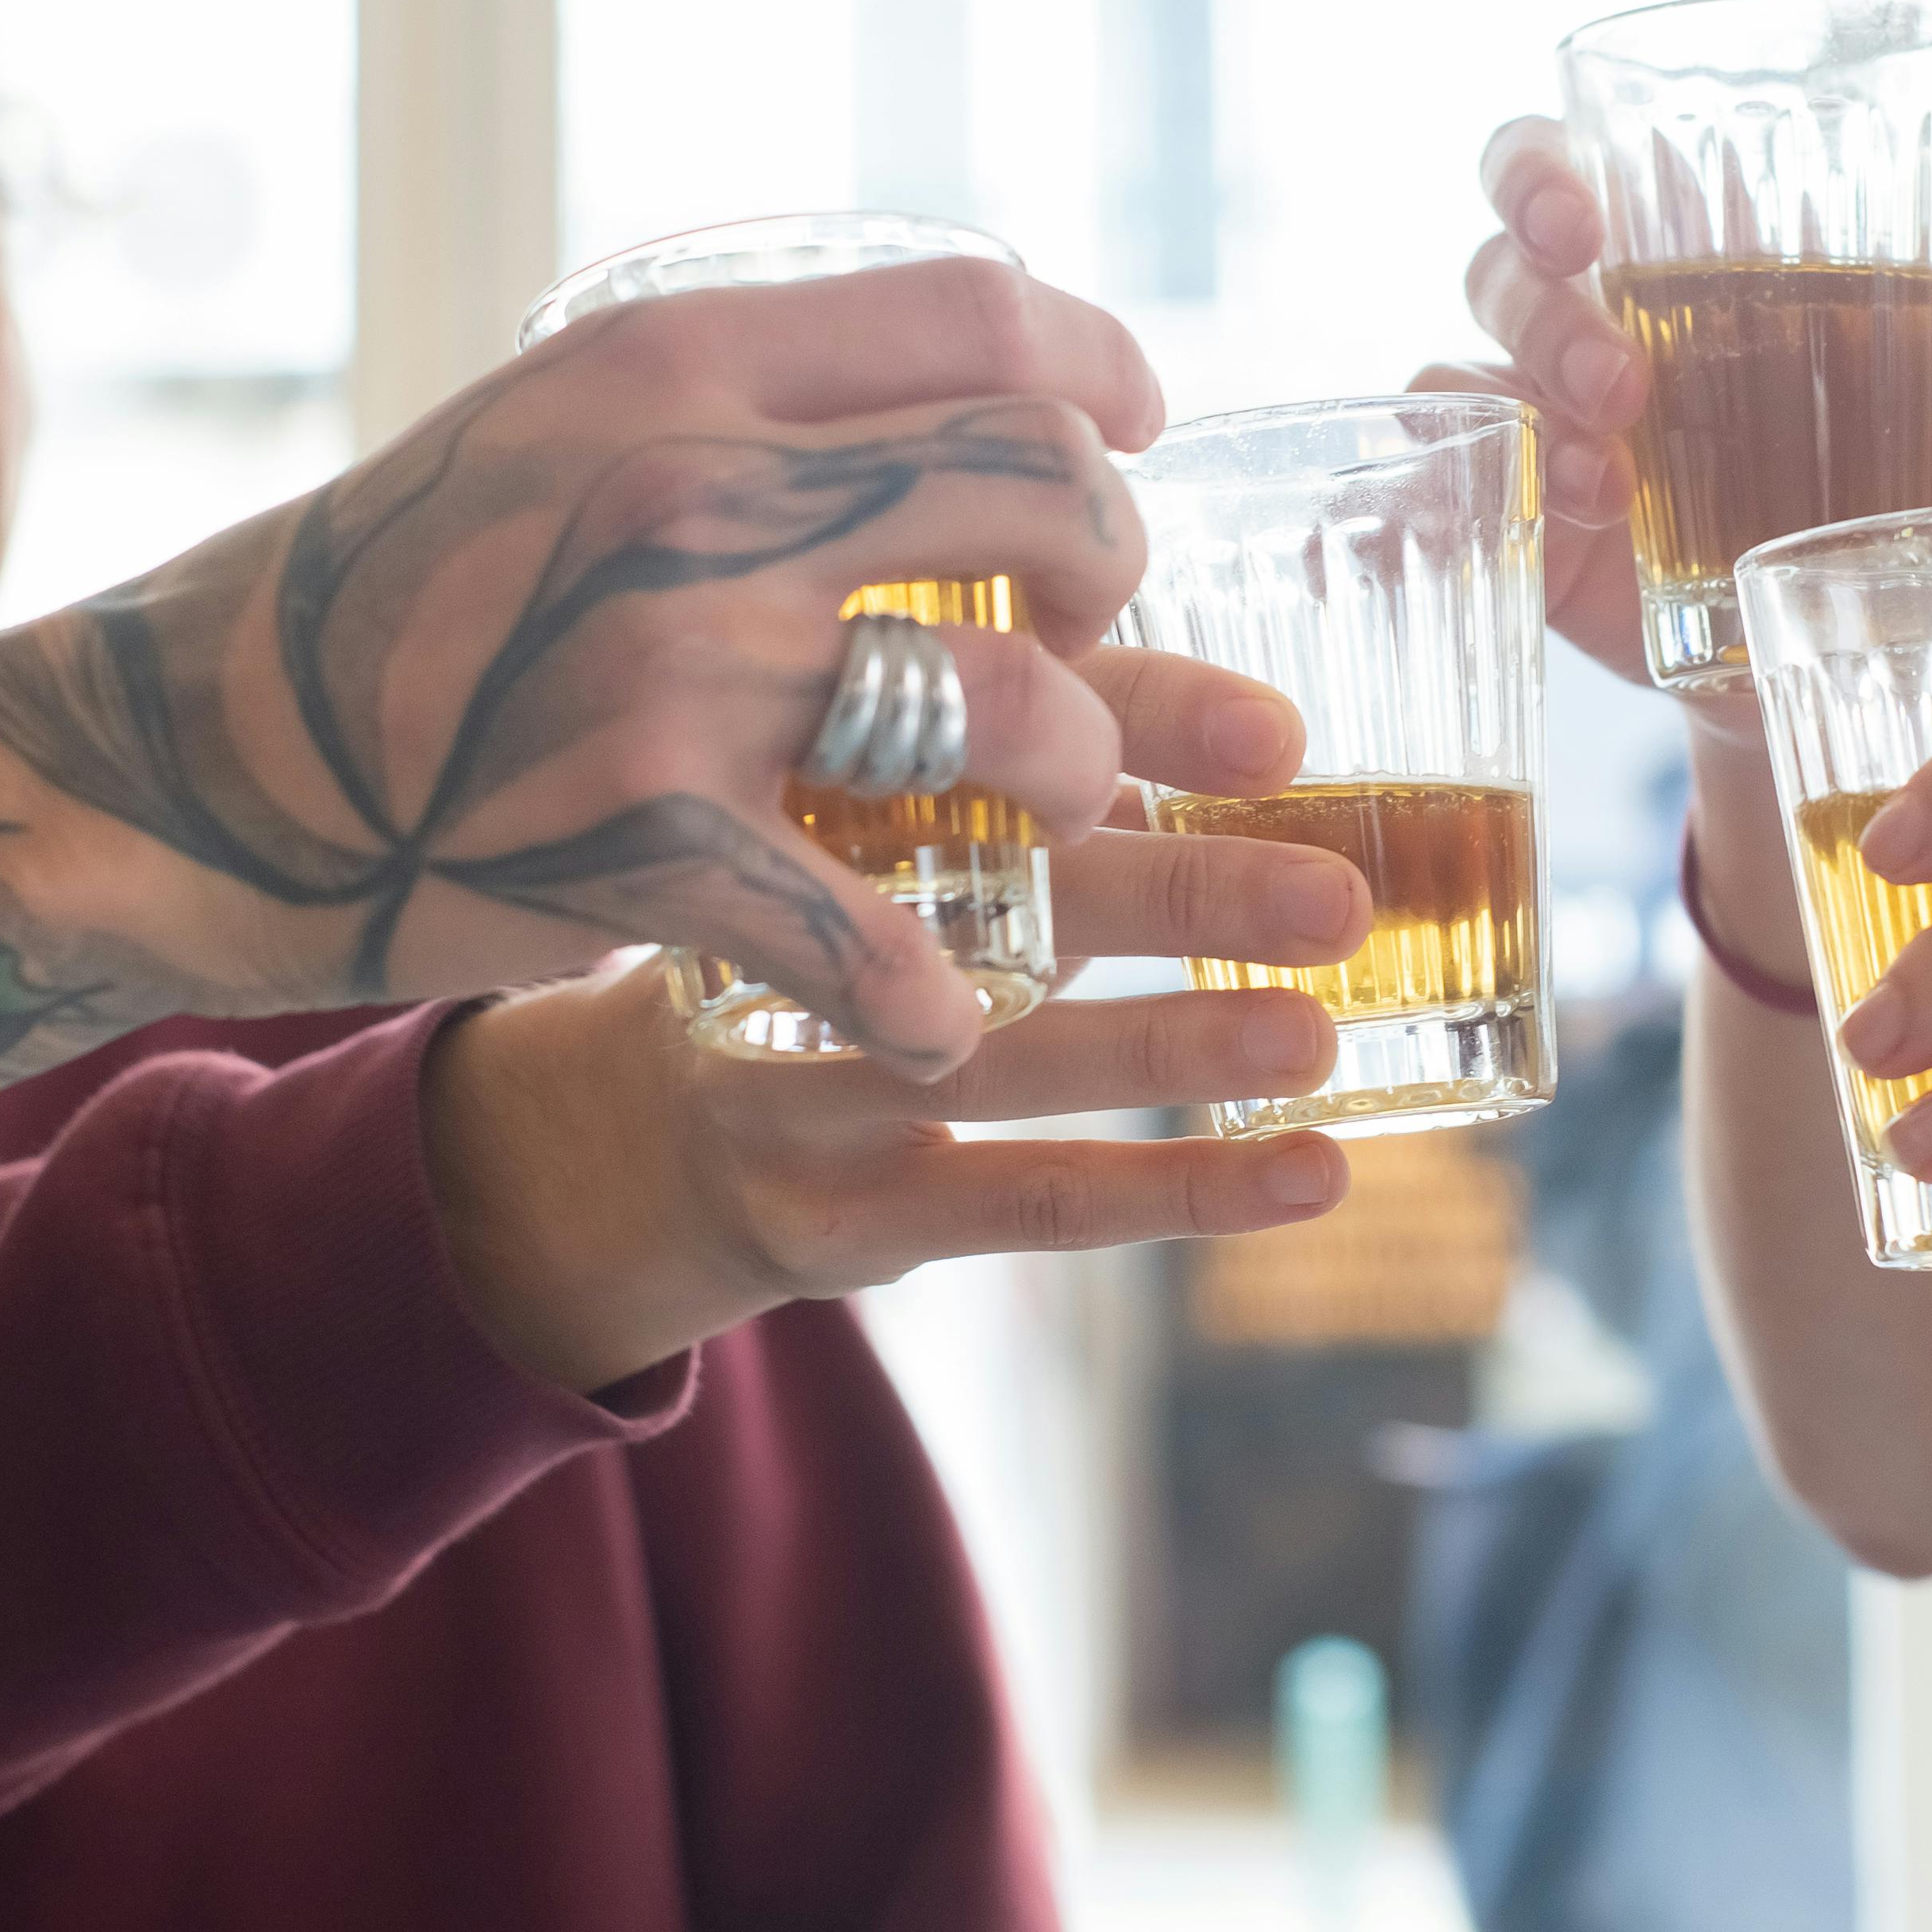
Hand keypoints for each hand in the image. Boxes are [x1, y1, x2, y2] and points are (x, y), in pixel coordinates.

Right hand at [0, 257, 1161, 1086]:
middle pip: (1043, 495)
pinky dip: (935, 994)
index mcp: (671, 363)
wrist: (174, 768)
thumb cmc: (382, 604)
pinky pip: (885, 938)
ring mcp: (675, 676)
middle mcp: (690, 495)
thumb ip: (731, 413)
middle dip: (1109, 578)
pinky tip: (932, 1013)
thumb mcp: (547, 436)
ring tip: (1039, 819)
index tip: (1126, 429)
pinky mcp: (645, 853)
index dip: (1097, 375)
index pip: (983, 318)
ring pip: (1013, 725)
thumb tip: (951, 412)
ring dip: (1071, 786)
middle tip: (1083, 633)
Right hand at [425, 645, 1377, 1391]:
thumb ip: (1018, 777)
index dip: (1139, 720)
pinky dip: (1176, 1192)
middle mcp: (801, 910)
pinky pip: (1021, 1203)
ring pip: (1013, 1058)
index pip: (989, 721)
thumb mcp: (867, 834)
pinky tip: (1308, 1175)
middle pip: (1008, 888)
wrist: (593, 1141)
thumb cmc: (798, 940)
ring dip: (1177, 1048)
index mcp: (818, 782)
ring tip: (1316, 1035)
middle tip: (1338, 895)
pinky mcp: (832, 1211)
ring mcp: (806, 1072)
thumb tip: (1251, 730)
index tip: (1281, 737)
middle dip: (1182, 890)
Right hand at [1414, 115, 1931, 708]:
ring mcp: (1533, 425)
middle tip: (1618, 372)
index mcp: (1657, 262)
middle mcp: (1574, 325)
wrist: (1822, 650)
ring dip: (1535, 403)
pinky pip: (1432, 482)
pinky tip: (1539, 510)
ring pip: (1465, 370)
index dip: (1535, 172)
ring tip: (1618, 466)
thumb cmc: (1868, 486)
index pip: (1550, 167)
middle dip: (1541, 302)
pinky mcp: (1516, 518)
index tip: (1587, 222)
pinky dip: (1452, 487)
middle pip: (1498, 263)